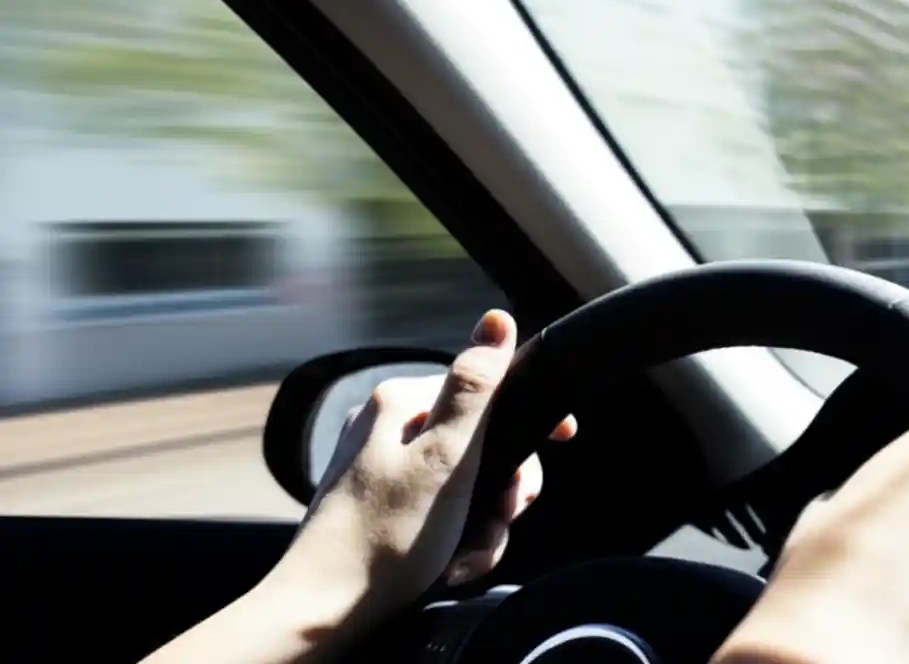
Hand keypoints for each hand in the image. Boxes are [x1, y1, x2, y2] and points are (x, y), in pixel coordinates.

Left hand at [268, 310, 574, 633]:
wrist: (324, 608)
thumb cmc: (385, 537)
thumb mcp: (446, 457)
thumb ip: (475, 388)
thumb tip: (498, 319)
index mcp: (403, 400)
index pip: (489, 391)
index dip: (530, 418)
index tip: (564, 438)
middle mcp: (388, 422)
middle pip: (482, 440)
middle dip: (503, 488)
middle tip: (500, 520)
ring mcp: (382, 463)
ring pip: (466, 479)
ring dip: (482, 521)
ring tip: (470, 554)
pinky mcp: (381, 500)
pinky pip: (440, 505)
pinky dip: (456, 534)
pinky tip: (452, 562)